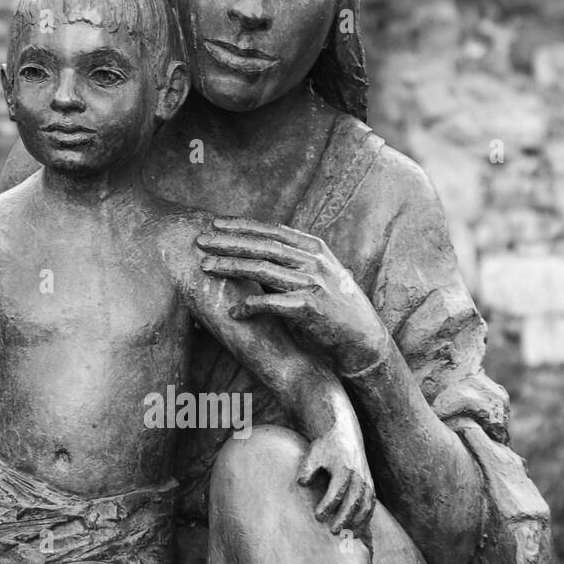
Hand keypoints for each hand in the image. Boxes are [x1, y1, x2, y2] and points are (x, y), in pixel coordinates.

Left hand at [197, 217, 387, 373]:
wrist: (363, 339)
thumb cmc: (337, 308)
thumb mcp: (321, 274)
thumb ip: (295, 261)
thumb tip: (261, 251)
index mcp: (315, 249)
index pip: (273, 230)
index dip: (242, 226)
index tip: (216, 224)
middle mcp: (314, 262)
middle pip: (263, 246)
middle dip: (228, 242)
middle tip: (200, 241)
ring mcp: (313, 284)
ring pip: (263, 269)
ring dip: (231, 267)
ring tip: (205, 267)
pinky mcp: (311, 309)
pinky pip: (273, 304)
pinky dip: (250, 307)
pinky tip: (233, 311)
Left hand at [297, 421, 374, 532]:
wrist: (346, 434)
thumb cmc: (326, 446)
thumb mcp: (314, 453)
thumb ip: (307, 468)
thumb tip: (301, 483)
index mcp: (344, 468)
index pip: (337, 490)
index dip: (328, 504)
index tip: (317, 516)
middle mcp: (358, 476)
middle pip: (354, 501)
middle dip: (345, 517)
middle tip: (333, 531)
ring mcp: (367, 481)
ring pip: (366, 506)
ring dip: (358, 522)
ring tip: (347, 536)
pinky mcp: (370, 486)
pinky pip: (371, 506)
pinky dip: (367, 520)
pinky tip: (359, 534)